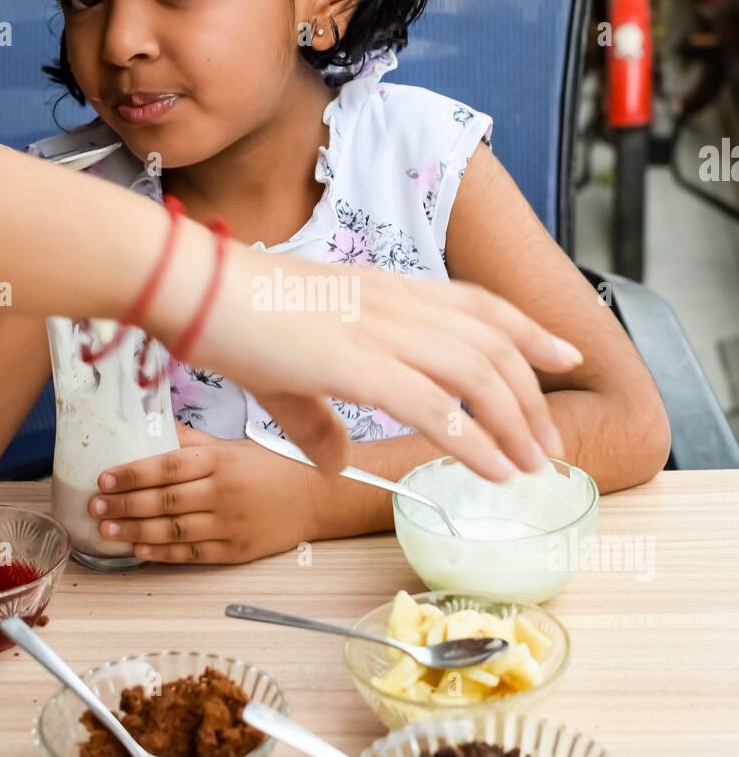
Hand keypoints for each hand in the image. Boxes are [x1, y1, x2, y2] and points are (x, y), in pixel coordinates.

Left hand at [87, 424, 316, 563]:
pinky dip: (162, 554)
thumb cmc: (270, 466)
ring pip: (173, 530)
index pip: (168, 465)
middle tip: (94, 505)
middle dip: (124, 503)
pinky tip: (138, 549)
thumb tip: (149, 422)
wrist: (317, 496)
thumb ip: (189, 439)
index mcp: (220, 460)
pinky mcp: (236, 550)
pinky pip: (192, 555)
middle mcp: (223, 492)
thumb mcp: (231, 446)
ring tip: (105, 529)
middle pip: (165, 500)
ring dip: (135, 530)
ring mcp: (230, 524)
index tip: (103, 477)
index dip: (133, 473)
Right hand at [150, 235, 582, 482]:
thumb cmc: (234, 317)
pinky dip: (473, 440)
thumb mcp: (289, 374)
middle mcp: (396, 303)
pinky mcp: (356, 364)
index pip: (477, 306)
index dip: (527, 330)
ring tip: (534, 464)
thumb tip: (333, 461)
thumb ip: (318, 420)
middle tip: (552, 442)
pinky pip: (434, 406)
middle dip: (532, 395)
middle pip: (493, 343)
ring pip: (477, 374)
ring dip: (515, 422)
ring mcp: (380, 330)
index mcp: (386, 291)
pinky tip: (494, 469)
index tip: (562, 355)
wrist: (193, 288)